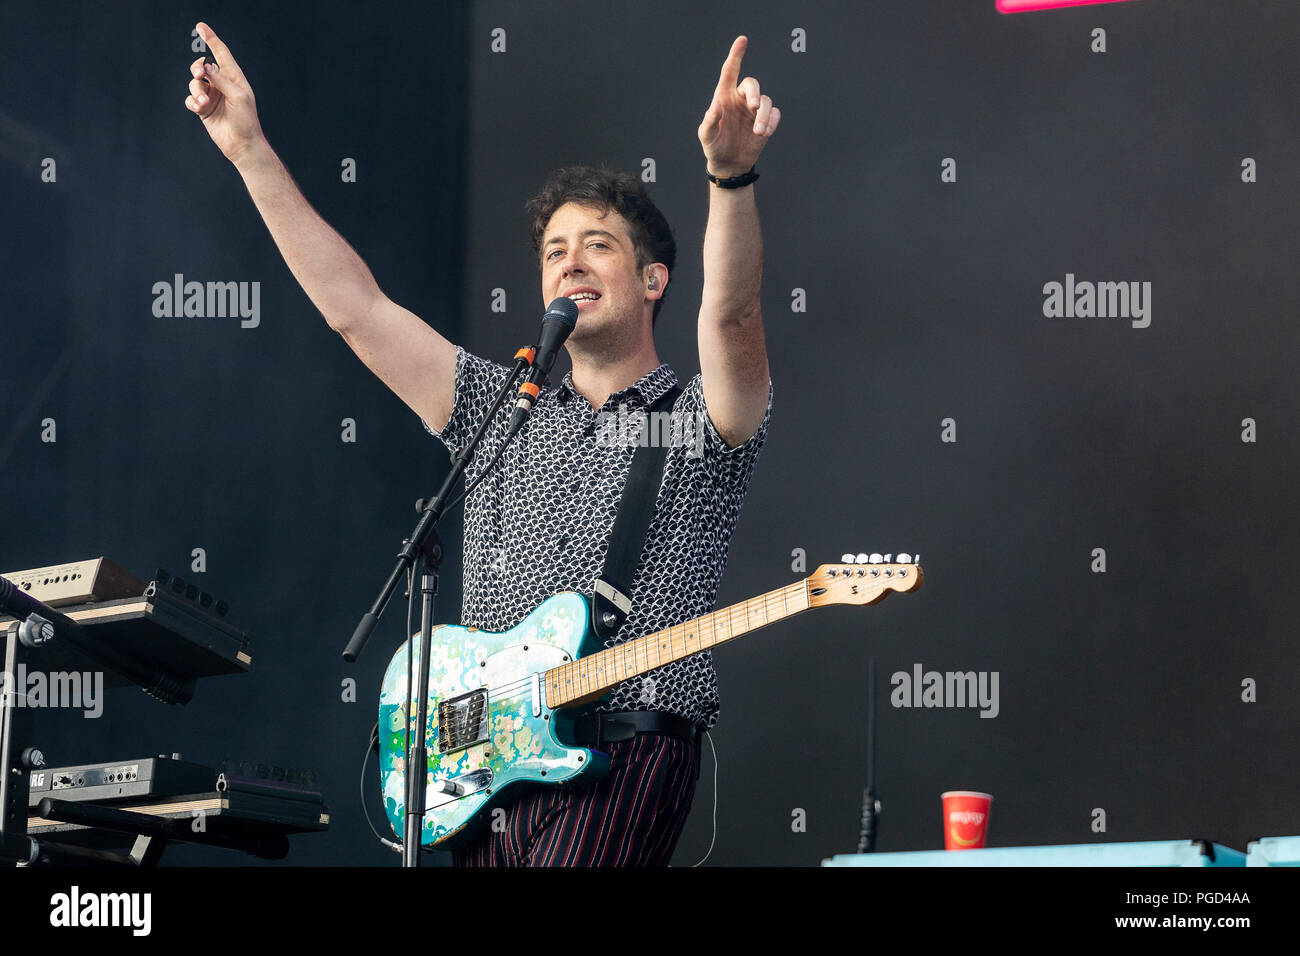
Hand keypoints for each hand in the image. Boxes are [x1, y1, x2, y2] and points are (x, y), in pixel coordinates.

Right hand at [184, 22, 264, 163]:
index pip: (221, 54)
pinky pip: (190, 100)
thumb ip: (221, 79)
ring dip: (197, 91)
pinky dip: (193, 102)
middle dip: (197, 67)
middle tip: (199, 73)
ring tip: (205, 103)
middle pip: (202, 66)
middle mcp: (222, 85)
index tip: (201, 26)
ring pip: (194, 84)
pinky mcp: (203, 109)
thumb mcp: (238, 96)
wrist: (242, 145)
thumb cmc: (246, 120)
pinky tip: (199, 109)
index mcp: (234, 78)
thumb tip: (206, 66)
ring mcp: (212, 96)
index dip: (211, 39)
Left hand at [697, 36, 780, 179]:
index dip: (736, 55)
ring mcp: (754, 110)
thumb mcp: (707, 135)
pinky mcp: (766, 121)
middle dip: (755, 93)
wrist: (729, 164)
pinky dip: (772, 122)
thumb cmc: (714, 146)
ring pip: (766, 101)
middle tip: (753, 107)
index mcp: (724, 96)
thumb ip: (710, 121)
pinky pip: (774, 114)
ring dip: (764, 115)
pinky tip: (764, 133)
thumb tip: (715, 106)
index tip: (742, 40)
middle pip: (752, 84)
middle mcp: (741, 99)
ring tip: (759, 132)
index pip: (730, 71)